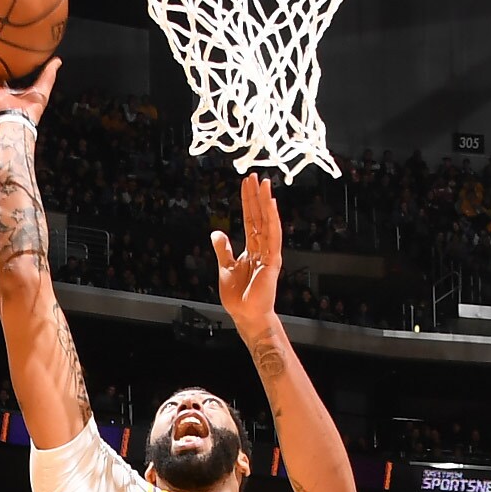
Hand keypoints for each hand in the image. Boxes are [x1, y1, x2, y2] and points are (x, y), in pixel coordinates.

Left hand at [210, 172, 282, 332]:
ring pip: (268, 222)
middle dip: (257, 196)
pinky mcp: (272, 261)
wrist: (245, 315)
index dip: (248, 201)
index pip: (250, 219)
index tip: (246, 183)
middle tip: (254, 176)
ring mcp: (269, 253)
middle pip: (260, 217)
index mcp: (252, 248)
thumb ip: (222, 249)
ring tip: (263, 183)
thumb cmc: (238, 296)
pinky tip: (271, 204)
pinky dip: (272, 220)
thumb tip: (217, 232)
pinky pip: (273, 236)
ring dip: (266, 202)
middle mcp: (263, 247)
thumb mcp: (225, 267)